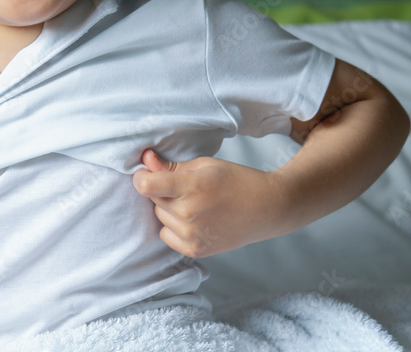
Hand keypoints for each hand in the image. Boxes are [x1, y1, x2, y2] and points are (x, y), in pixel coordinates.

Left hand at [132, 148, 286, 257]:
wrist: (267, 208)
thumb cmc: (236, 180)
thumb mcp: (205, 165)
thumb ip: (172, 166)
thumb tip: (145, 159)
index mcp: (192, 187)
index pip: (146, 185)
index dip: (142, 176)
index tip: (148, 173)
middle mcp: (189, 214)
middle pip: (153, 200)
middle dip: (162, 191)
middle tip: (185, 187)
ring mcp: (192, 235)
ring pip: (160, 217)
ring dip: (169, 209)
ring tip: (194, 202)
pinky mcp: (196, 250)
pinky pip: (166, 236)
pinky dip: (173, 227)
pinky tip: (193, 219)